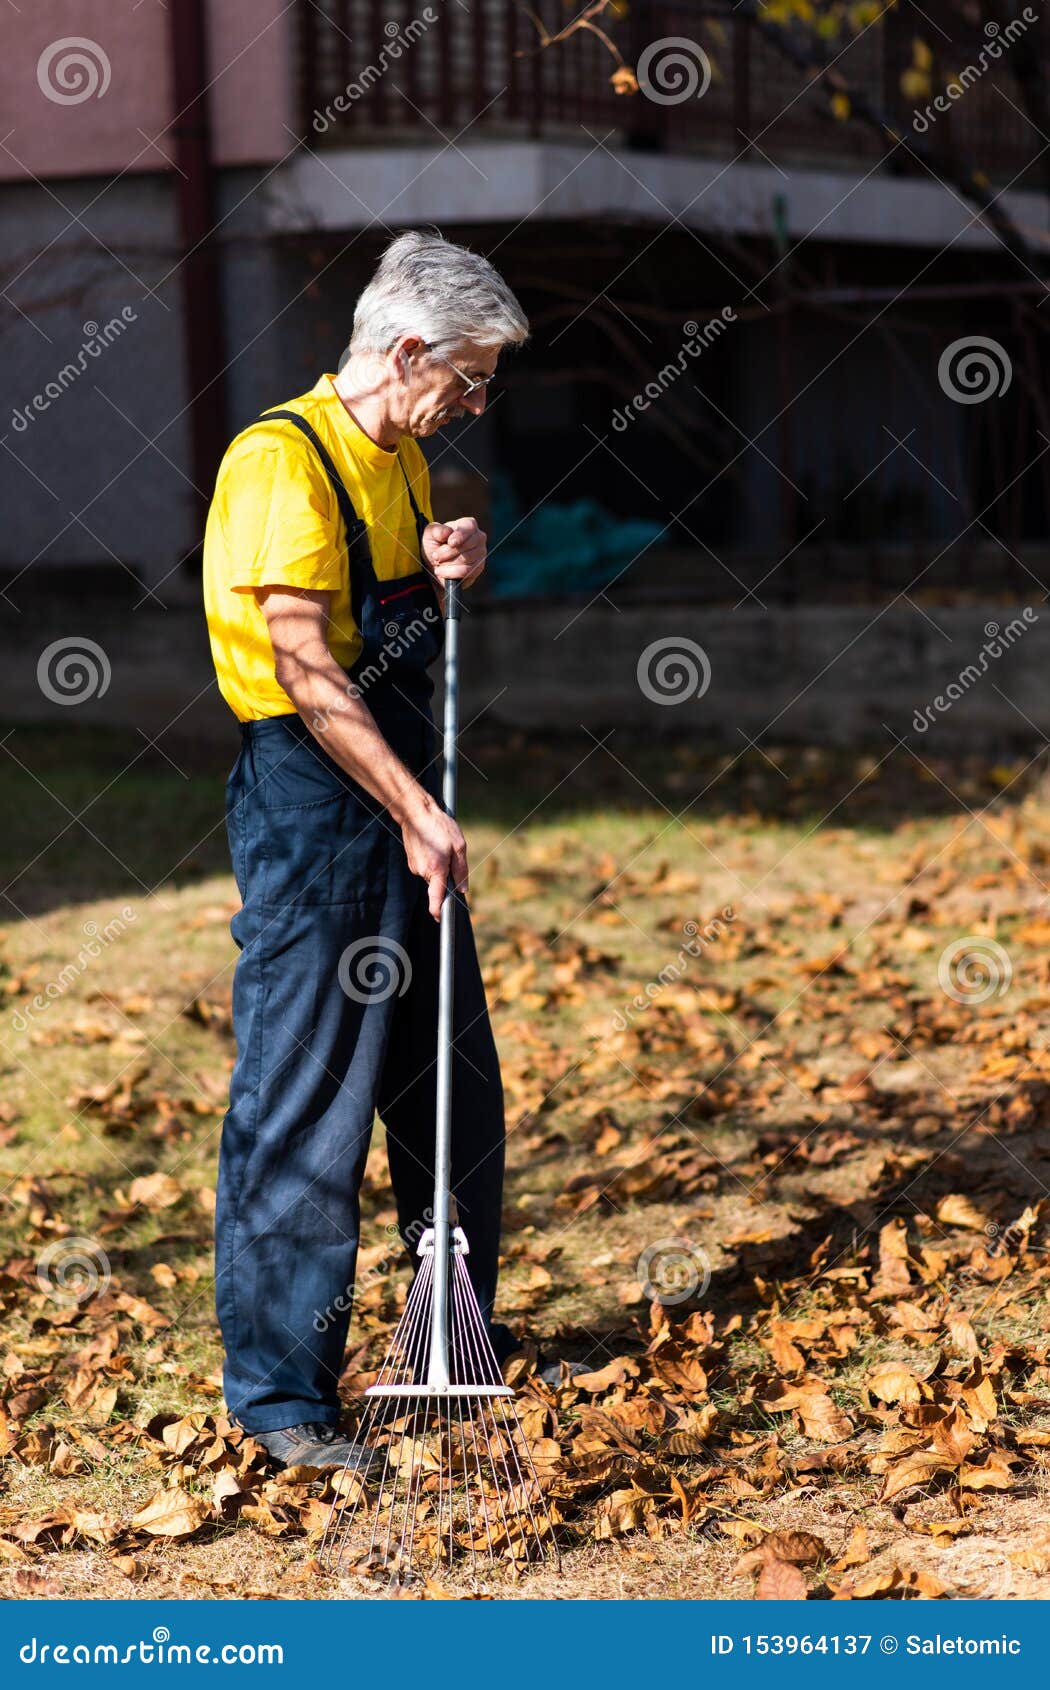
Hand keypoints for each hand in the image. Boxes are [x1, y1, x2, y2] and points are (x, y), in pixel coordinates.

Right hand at [399, 792, 467, 919]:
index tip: (441, 920)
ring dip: (439, 865)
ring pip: (432, 874)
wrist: (415, 812)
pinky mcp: (412, 860)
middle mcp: (422, 871)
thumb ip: (462, 870)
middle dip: (446, 876)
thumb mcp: (459, 846)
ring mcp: (415, 866)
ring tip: (440, 844)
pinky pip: (426, 866)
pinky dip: (432, 859)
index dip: (439, 912)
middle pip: (438, 884)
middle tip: (451, 855)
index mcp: (436, 870)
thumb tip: (463, 889)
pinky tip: (432, 843)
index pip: (436, 898)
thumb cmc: (439, 826)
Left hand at [422, 516, 486, 588]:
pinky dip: (451, 573)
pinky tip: (442, 571)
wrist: (436, 563)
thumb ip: (436, 530)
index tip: (450, 543)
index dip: (460, 535)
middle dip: (447, 553)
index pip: (469, 527)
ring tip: (439, 563)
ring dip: (447, 563)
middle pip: (466, 546)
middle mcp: (478, 537)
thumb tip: (447, 532)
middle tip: (435, 556)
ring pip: (465, 559)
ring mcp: (480, 553)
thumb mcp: (430, 534)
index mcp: (468, 525)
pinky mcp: (478, 568)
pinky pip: (466, 572)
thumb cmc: (435, 544)